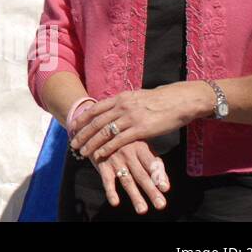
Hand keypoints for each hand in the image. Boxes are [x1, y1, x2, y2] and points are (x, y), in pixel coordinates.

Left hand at [72, 83, 209, 161]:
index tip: (73, 127)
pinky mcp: (141, 129)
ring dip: (91, 143)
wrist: (178, 101)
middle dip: (82, 133)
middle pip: (96, 122)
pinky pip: (119, 140)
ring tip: (82, 152)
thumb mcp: (136, 97)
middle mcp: (122, 106)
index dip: (82, 119)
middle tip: (72, 143)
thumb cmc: (159, 101)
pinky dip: (107, 148)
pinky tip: (99, 155)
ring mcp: (130, 117)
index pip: (95, 109)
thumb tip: (111, 107)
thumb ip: (122, 103)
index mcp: (120, 98)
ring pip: (104, 132)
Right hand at [95, 140, 168, 213]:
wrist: (98, 129)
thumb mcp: (140, 145)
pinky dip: (110, 191)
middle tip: (160, 205)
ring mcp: (114, 160)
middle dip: (151, 191)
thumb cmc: (125, 140)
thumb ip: (153, 162)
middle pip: (141, 175)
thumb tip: (165, 182)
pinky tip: (115, 202)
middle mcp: (128, 154)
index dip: (158, 175)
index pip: (152, 163)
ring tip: (142, 210)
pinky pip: (107, 180)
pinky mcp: (102, 165)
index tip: (166, 188)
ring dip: (135, 195)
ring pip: (126, 180)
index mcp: (140, 147)